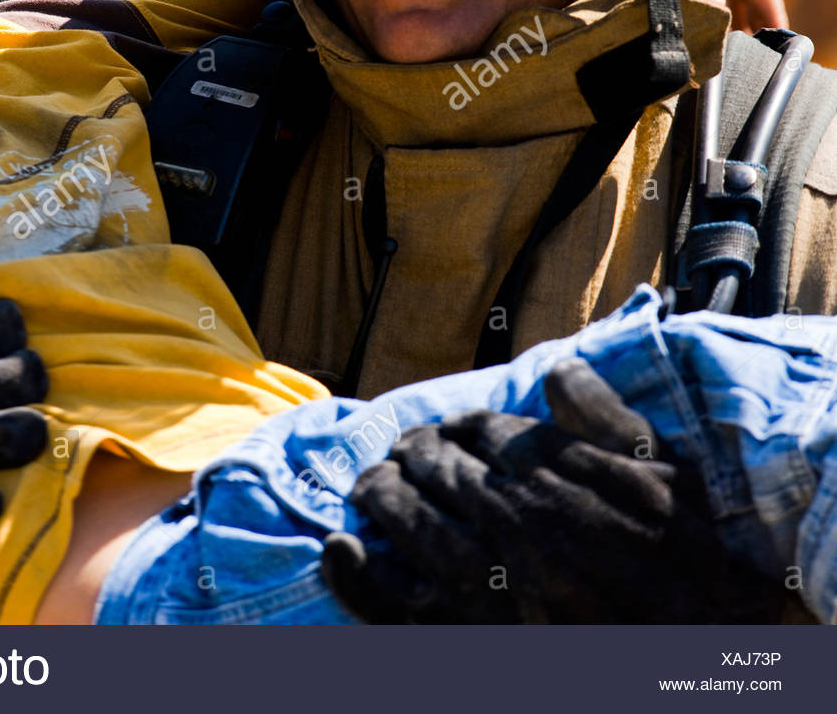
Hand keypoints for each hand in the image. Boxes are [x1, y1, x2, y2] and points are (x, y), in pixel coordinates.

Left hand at [323, 359, 802, 621]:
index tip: (450, 430)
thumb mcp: (676, 484)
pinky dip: (352, 570)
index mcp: (552, 475)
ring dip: (379, 493)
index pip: (479, 431)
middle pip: (433, 464)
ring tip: (374, 487)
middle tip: (403, 452)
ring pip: (401, 515)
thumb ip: (612, 423)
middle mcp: (507, 518)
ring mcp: (477, 578)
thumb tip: (559, 370)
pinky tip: (341, 549)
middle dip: (414, 452)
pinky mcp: (455, 634)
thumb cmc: (690, 573)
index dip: (457, 427)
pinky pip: (383, 597)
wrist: (692, 662)